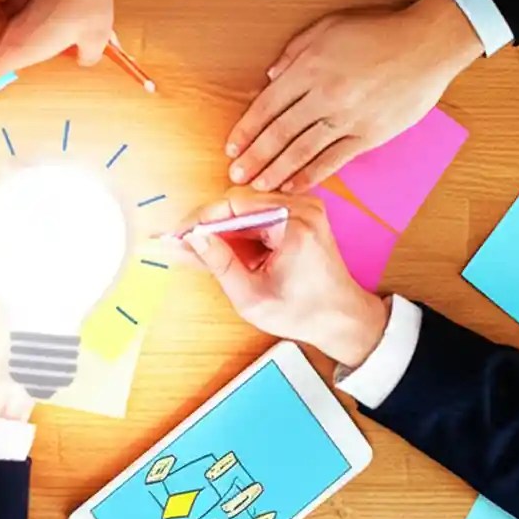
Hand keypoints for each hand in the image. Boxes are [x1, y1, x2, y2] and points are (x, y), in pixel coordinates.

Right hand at [175, 188, 388, 367]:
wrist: (341, 317)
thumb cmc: (303, 312)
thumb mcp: (252, 297)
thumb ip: (220, 264)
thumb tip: (192, 238)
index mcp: (294, 224)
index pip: (234, 204)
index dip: (200, 219)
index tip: (178, 235)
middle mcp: (302, 207)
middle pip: (239, 202)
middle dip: (209, 225)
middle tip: (185, 247)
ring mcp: (303, 207)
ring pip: (245, 207)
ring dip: (223, 229)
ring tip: (206, 255)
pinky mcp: (299, 213)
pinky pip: (258, 213)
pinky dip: (239, 232)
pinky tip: (227, 253)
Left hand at [225, 0, 484, 192]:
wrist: (428, 44)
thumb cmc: (378, 31)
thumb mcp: (328, 27)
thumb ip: (294, 52)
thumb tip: (270, 78)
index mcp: (309, 69)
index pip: (266, 106)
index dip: (246, 130)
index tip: (231, 149)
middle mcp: (324, 96)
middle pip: (279, 133)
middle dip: (254, 158)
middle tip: (236, 177)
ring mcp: (347, 118)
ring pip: (302, 151)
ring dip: (275, 172)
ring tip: (257, 187)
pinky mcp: (369, 135)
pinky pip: (333, 160)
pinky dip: (311, 175)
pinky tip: (293, 187)